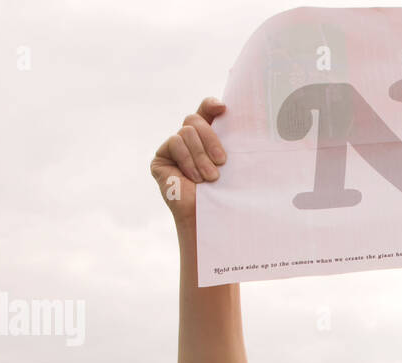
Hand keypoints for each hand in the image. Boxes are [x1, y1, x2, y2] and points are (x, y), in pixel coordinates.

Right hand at [151, 98, 226, 225]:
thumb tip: (240, 117)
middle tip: (222, 162)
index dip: (210, 105)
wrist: (210, 219)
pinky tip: (194, 178)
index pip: (206, 111)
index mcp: (207, 139)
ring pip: (186, 132)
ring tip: (211, 178)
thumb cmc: (227, 194)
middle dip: (211, 139)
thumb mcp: (233, 164)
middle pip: (194, 120)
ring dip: (201, 156)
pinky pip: (174, 143)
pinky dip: (188, 160)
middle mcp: (189, 141)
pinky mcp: (161, 159)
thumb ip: (231, 141)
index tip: (223, 108)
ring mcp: (173, 149)